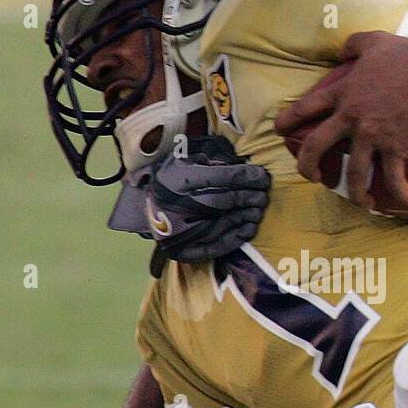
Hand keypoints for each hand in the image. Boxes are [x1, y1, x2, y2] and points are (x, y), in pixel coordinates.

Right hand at [146, 134, 270, 261]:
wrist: (144, 207)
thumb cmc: (172, 178)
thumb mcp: (186, 158)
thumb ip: (212, 158)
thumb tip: (243, 163)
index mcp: (179, 178)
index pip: (222, 178)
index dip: (247, 177)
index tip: (264, 177)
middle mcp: (178, 205)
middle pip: (224, 201)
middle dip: (249, 198)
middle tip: (263, 196)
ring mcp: (178, 231)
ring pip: (223, 224)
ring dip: (246, 217)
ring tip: (259, 211)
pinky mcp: (181, 250)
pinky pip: (214, 247)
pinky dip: (235, 239)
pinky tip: (249, 229)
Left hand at [274, 32, 407, 210]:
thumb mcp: (374, 41)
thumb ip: (353, 45)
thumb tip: (342, 50)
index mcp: (343, 93)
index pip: (306, 107)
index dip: (288, 119)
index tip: (278, 130)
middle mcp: (352, 117)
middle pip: (315, 147)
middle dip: (306, 167)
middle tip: (312, 177)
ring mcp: (373, 135)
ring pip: (354, 174)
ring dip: (357, 194)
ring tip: (364, 202)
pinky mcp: (397, 148)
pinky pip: (396, 179)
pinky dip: (405, 195)